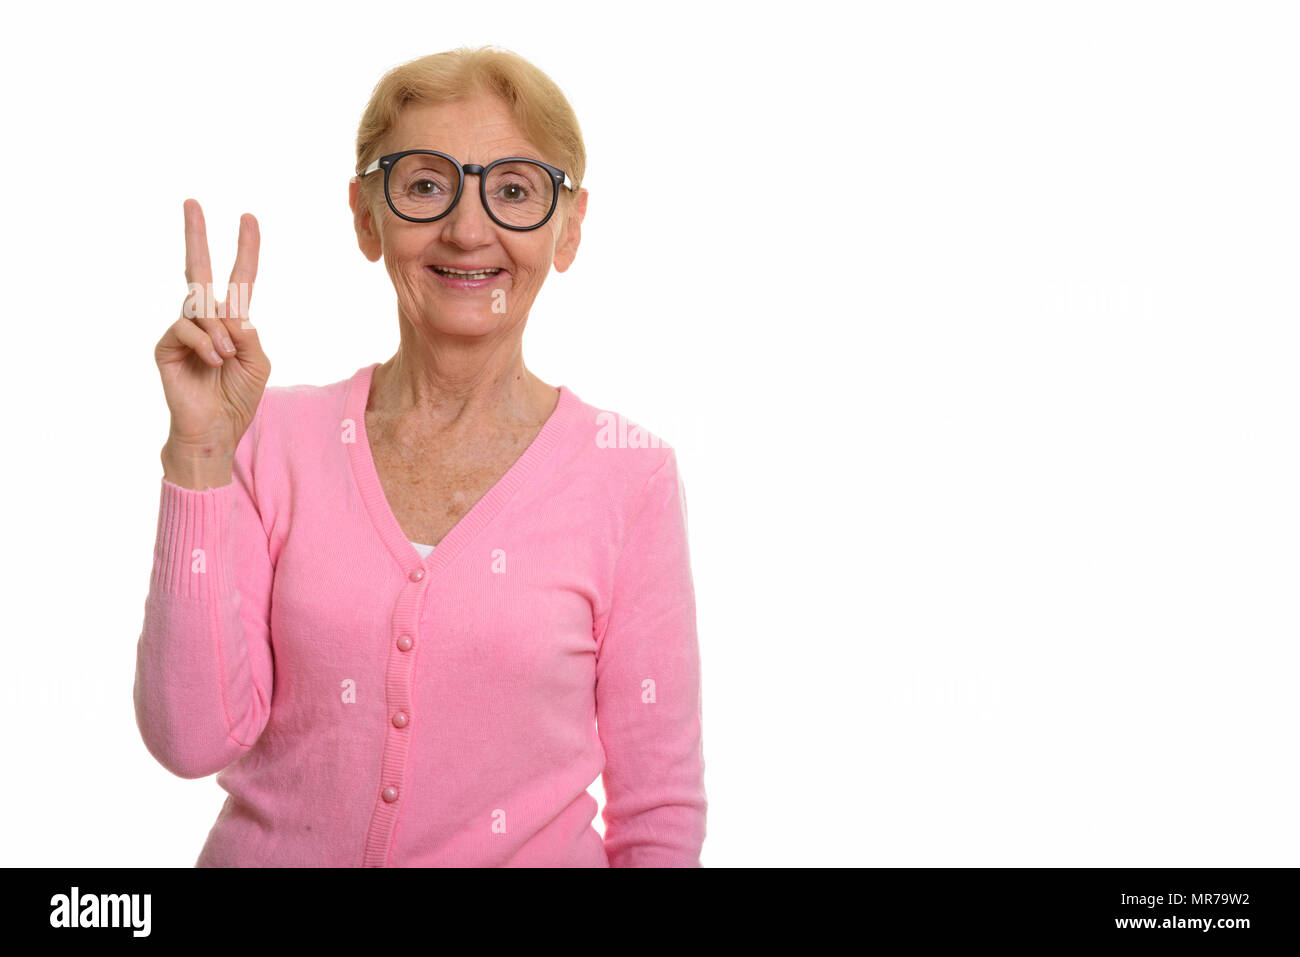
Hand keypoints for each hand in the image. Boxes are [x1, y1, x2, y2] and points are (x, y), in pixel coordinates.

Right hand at [155, 199, 270, 461]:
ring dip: (219, 333)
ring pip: (200, 307)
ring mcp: (183, 330)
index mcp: (232, 321)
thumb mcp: (258, 363)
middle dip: (196, 235)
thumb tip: (230, 312)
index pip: (239, 278)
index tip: (249, 219)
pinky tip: (213, 361)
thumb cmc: (238, 397)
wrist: (216, 430)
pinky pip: (186, 328)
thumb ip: (249, 335)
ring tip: (226, 359)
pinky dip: (205, 343)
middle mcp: (205, 319)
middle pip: (197, 270)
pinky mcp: (166, 345)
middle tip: (191, 201)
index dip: (245, 250)